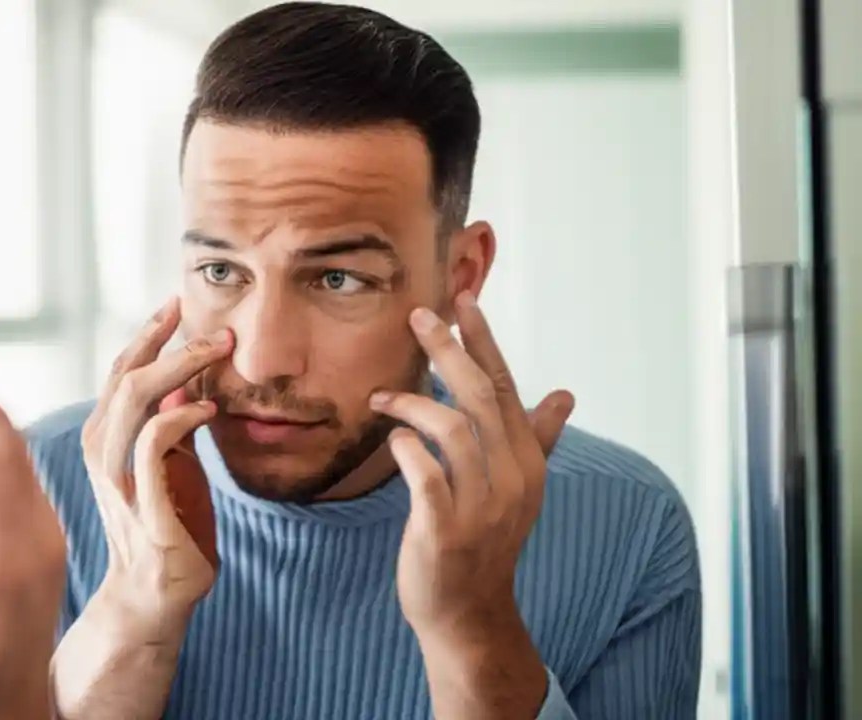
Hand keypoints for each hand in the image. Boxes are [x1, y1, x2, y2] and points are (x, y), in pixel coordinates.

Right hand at [80, 297, 232, 630]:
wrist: (154, 594)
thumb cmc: (167, 524)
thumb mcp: (172, 462)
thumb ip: (172, 422)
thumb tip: (188, 377)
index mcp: (105, 437)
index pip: (121, 371)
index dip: (147, 335)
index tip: (177, 303)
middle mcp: (101, 452)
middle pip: (125, 376)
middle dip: (167, 341)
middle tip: (211, 325)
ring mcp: (117, 478)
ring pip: (134, 400)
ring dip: (177, 368)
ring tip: (216, 351)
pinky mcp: (141, 503)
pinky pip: (153, 445)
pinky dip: (180, 417)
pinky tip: (209, 408)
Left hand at [371, 292, 573, 717]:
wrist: (467, 613)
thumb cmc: (482, 541)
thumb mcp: (516, 488)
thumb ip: (535, 438)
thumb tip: (564, 394)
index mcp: (526, 461)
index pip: (507, 387)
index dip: (484, 342)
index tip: (464, 299)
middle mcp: (511, 478)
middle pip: (481, 397)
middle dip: (448, 351)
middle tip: (419, 316)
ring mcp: (481, 506)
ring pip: (453, 429)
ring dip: (412, 403)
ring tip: (381, 398)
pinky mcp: (445, 530)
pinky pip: (425, 474)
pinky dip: (406, 449)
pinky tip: (392, 439)